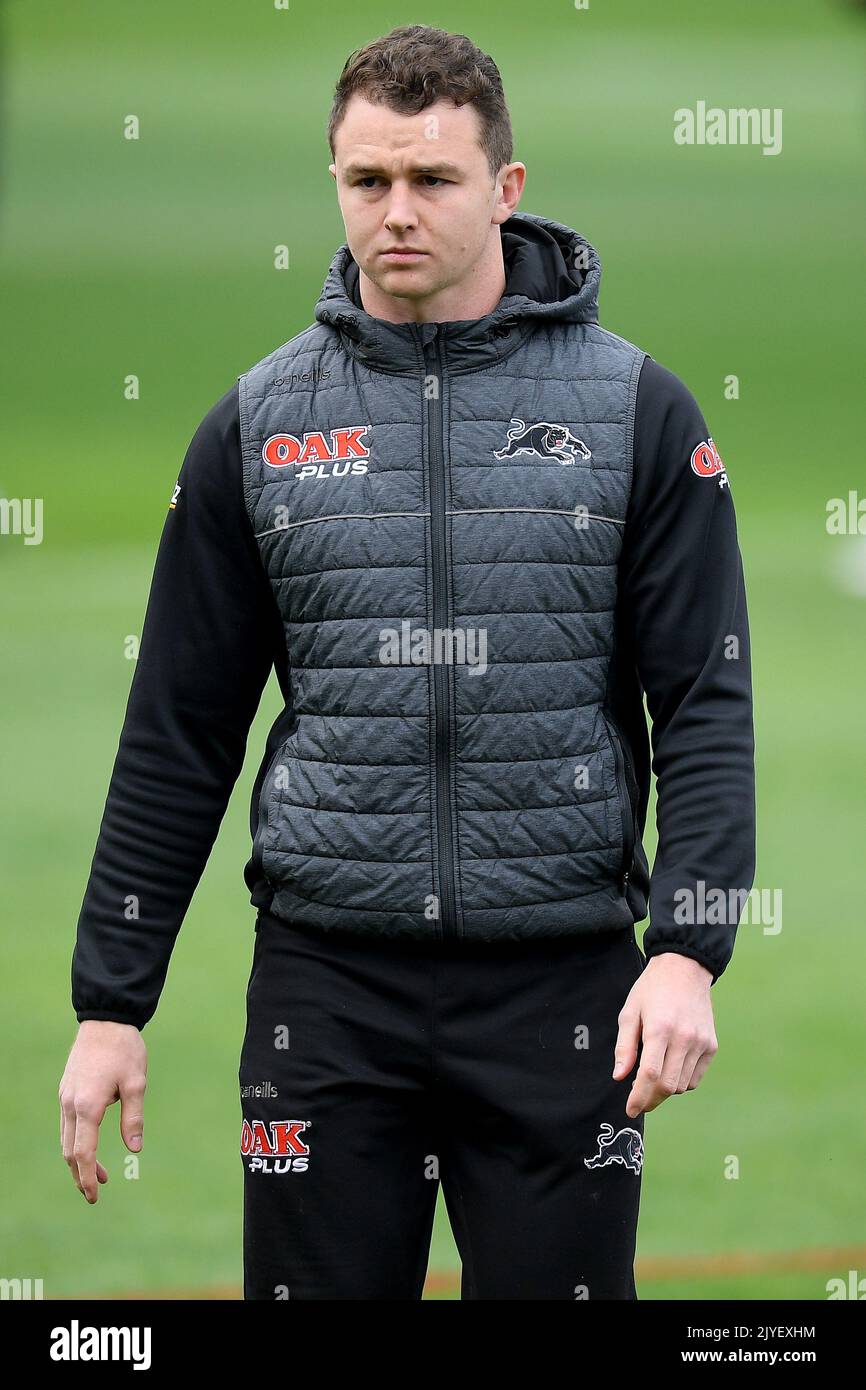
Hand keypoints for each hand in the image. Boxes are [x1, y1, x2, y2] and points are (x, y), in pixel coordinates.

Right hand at [58, 1021, 147, 1202]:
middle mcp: (71, 1105)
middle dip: (82, 1174)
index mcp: (88, 1106)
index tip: (95, 1195)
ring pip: (65, 1139)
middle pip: (70, 1152)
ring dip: (78, 1159)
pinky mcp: (66, 1090)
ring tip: (99, 1172)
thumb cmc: (124, 1050)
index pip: (84, 1153)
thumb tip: (135, 1149)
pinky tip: (89, 1144)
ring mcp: (65, 1097)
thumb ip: (133, 1118)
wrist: (105, 1020)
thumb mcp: (136, 1083)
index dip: (88, 1177)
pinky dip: (75, 1141)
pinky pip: (67, 1124)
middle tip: (97, 1191)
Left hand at [613, 953, 717, 1117]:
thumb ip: (624, 1046)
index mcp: (660, 1029)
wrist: (685, 969)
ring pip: (682, 1085)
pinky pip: (695, 1077)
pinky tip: (670, 1069)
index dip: (639, 1097)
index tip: (630, 1110)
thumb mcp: (630, 1012)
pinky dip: (682, 1081)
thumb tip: (619, 1076)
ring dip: (665, 1090)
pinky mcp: (711, 1045)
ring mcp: (701, 1043)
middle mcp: (684, 1038)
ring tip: (653, 1079)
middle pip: (668, 1086)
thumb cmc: (651, 989)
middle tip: (638, 1101)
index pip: (650, 1075)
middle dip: (651, 1100)